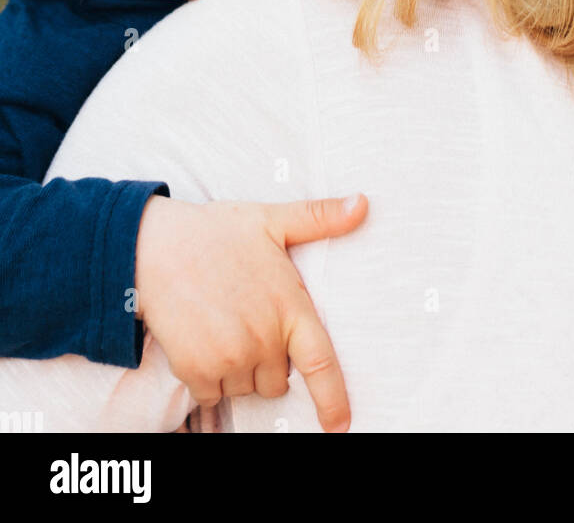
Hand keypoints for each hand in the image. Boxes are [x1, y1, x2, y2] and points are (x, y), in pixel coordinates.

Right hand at [134, 193, 367, 431]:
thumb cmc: (216, 231)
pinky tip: (202, 341)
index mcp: (289, 306)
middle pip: (278, 382)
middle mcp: (263, 338)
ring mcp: (230, 357)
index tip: (340, 425)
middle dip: (268, 362)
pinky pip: (212, 395)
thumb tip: (362, 204)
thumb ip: (319, 218)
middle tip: (247, 322)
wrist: (154, 246)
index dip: (333, 400)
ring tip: (222, 325)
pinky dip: (209, 379)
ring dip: (238, 370)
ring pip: (245, 389)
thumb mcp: (271, 219)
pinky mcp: (197, 370)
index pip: (321, 364)